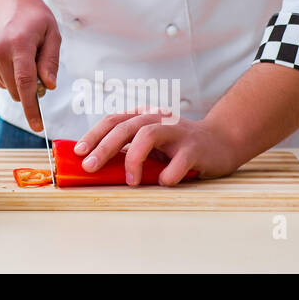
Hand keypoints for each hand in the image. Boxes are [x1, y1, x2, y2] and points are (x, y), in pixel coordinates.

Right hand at [0, 0, 58, 132]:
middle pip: (16, 89)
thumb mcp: (50, 30)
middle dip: (29, 88)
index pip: (26, 84)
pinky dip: (5, 73)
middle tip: (35, 64)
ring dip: (16, 78)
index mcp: (19, 44)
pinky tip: (7, 53)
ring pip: (6, 86)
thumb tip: (49, 87)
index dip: (33, 108)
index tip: (37, 127)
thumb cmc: (29, 12)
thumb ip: (50, 61)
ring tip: (20, 52)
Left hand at [72, 111, 244, 184]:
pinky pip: (177, 162)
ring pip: (147, 136)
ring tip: (131, 181)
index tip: (78, 152)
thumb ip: (128, 148)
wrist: (220, 141)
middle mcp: (157, 119)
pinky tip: (163, 182)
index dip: (93, 135)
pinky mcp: (194, 148)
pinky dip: (168, 175)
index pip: (112, 120)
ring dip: (133, 159)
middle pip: (124, 127)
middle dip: (103, 147)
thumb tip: (95, 164)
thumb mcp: (151, 143)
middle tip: (89, 166)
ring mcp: (176, 131)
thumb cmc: (177, 146)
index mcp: (143, 116)